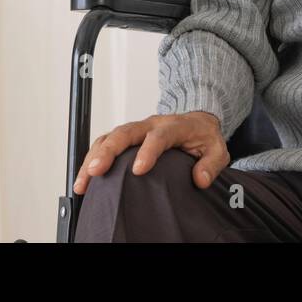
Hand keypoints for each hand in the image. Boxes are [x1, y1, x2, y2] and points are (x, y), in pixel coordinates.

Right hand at [71, 111, 227, 194]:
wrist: (196, 121)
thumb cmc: (203, 136)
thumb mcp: (217, 149)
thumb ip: (211, 163)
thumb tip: (199, 179)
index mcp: (173, 126)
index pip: (158, 136)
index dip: (148, 152)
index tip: (138, 170)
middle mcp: (150, 124)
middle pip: (124, 132)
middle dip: (108, 151)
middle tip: (96, 171)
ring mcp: (136, 129)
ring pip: (109, 137)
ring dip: (94, 157)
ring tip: (83, 181)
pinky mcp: (127, 137)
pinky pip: (105, 142)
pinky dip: (91, 158)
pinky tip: (84, 178)